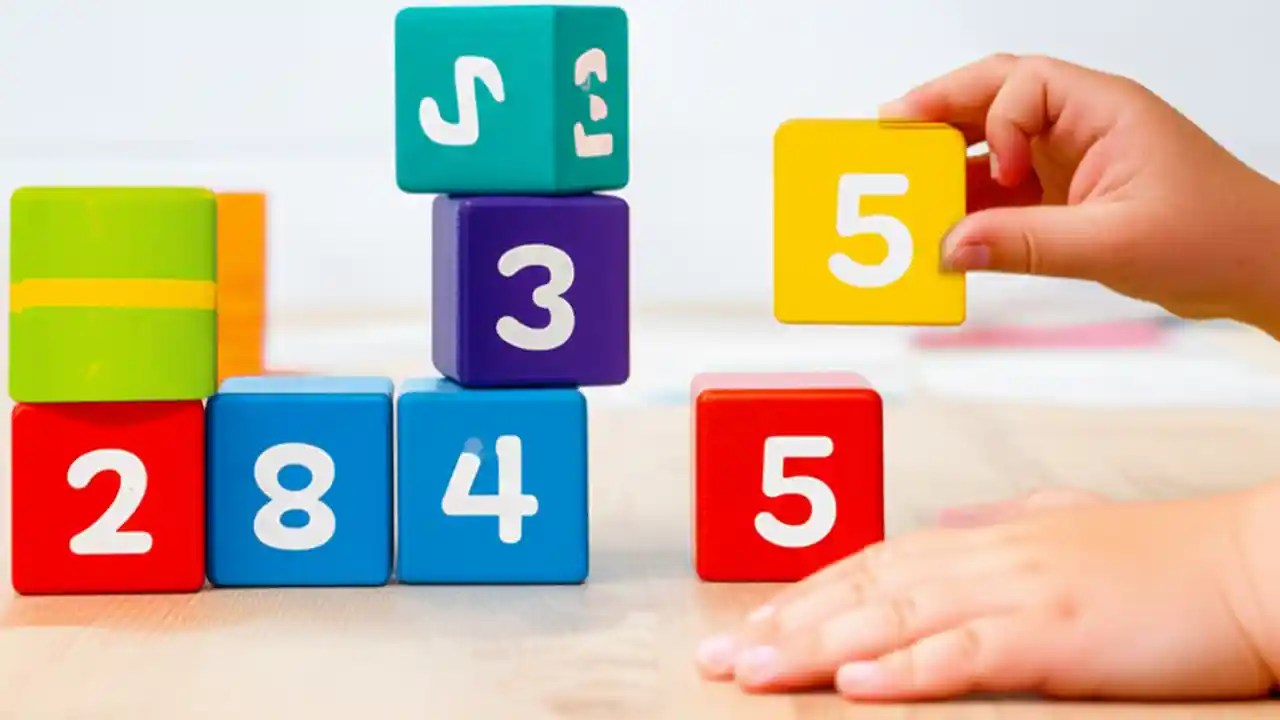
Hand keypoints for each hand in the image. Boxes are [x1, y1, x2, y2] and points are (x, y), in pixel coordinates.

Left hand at [695, 488, 1278, 699]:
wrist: (1249, 563)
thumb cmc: (1163, 555)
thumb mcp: (1066, 524)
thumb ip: (1001, 521)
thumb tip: (943, 522)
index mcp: (985, 538)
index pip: (870, 565)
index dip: (803, 595)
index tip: (750, 624)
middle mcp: (985, 558)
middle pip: (861, 592)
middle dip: (782, 627)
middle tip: (719, 658)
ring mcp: (1017, 593)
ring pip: (891, 621)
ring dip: (812, 649)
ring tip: (752, 672)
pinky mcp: (1054, 636)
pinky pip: (964, 655)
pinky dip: (903, 671)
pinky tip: (853, 686)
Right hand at [880, 54, 1279, 336]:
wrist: (1256, 267)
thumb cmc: (1215, 236)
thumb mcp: (1114, 244)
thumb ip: (1027, 245)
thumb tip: (953, 247)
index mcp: (1103, 109)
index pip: (1025, 84)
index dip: (996, 123)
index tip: (1000, 175)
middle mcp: (1081, 124)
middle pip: (994, 96)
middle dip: (938, 111)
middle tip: (887, 131)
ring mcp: (1070, 157)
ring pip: (992, 140)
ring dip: (948, 158)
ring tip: (903, 178)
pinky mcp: (1064, 193)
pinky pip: (1002, 187)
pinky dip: (970, 202)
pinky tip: (945, 223)